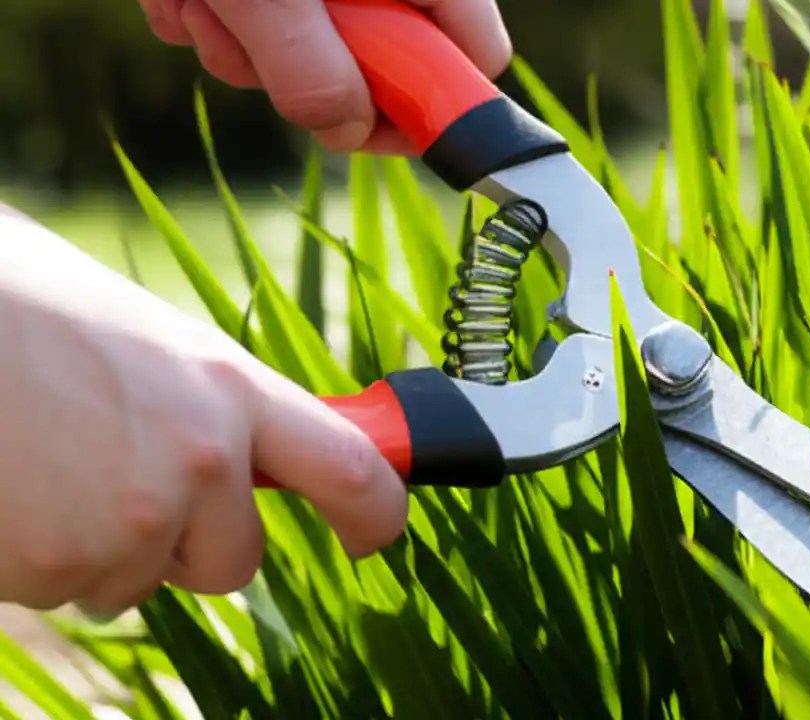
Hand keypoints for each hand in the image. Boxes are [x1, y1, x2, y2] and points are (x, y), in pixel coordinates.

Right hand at [0, 211, 407, 616]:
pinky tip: (15, 488)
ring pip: (138, 582)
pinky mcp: (60, 562)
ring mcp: (134, 518)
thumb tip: (260, 460)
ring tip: (45, 462)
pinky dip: (38, 557)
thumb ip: (216, 407)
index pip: (351, 469)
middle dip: (191, 546)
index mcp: (232, 390)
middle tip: (125, 485)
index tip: (375, 535)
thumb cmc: (33, 313)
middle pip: (236, 562)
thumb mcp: (154, 346)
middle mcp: (203, 459)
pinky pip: (66, 590)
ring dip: (100, 547)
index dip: (378, 514)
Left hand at [136, 0, 512, 153]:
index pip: (471, 61)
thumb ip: (312, 72)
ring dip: (241, 50)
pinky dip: (217, 20)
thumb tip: (345, 133)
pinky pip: (259, 28)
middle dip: (299, 76)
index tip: (359, 124)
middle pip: (377, 69)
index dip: (426, 107)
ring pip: (306, 57)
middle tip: (247, 45)